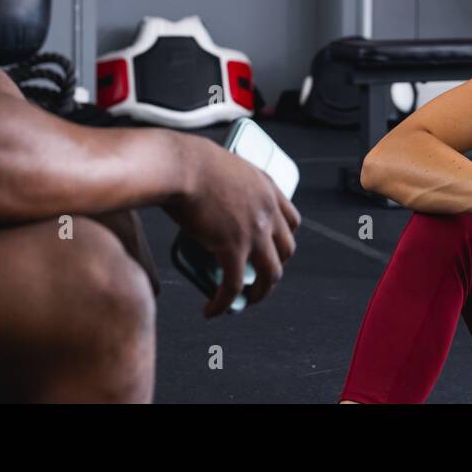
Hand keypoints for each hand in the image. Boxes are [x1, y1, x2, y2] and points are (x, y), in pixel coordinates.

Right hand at [164, 135, 300, 317]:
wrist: (179, 165)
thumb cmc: (187, 160)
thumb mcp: (221, 166)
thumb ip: (224, 184)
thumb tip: (205, 195)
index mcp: (267, 188)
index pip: (291, 221)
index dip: (284, 241)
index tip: (272, 251)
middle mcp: (267, 211)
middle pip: (286, 250)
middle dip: (274, 268)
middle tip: (256, 278)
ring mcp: (254, 231)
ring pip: (271, 274)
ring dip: (260, 293)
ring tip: (244, 302)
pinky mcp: (233, 248)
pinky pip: (234, 285)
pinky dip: (224, 303)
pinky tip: (212, 311)